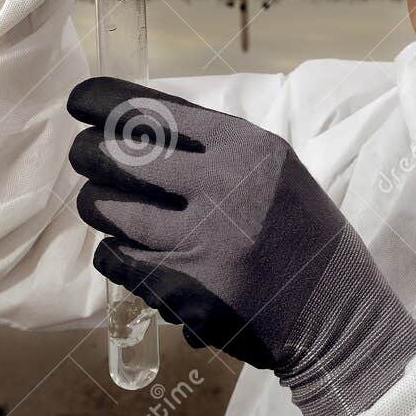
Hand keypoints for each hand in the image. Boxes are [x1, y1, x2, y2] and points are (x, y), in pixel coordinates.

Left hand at [67, 77, 415, 415]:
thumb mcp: (275, 172)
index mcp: (248, 147)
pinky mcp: (187, 290)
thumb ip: (217, 149)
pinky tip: (123, 251)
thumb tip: (137, 122)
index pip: (157, 109)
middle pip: (121, 154)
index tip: (78, 102)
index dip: (104, 101)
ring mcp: (204, 240)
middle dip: (89, 154)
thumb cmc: (303, 237)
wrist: (338, 314)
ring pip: (111, 209)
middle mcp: (225, 185)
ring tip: (101, 205)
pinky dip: (112, 254)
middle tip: (84, 158)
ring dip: (97, 205)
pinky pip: (118, 260)